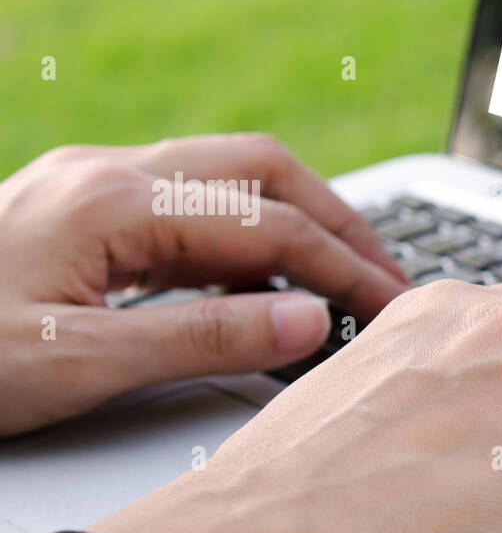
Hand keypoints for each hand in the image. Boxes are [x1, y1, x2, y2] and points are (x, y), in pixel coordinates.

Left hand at [0, 134, 407, 435]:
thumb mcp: (79, 363)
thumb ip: (204, 337)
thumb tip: (311, 319)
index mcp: (113, 203)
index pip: (266, 224)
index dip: (341, 265)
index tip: (391, 304)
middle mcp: (108, 175)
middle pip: (261, 169)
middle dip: (336, 219)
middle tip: (385, 277)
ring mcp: (93, 184)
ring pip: (230, 177)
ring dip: (296, 221)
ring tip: (340, 278)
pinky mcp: (84, 209)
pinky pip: (191, 203)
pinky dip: (247, 237)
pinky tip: (260, 285)